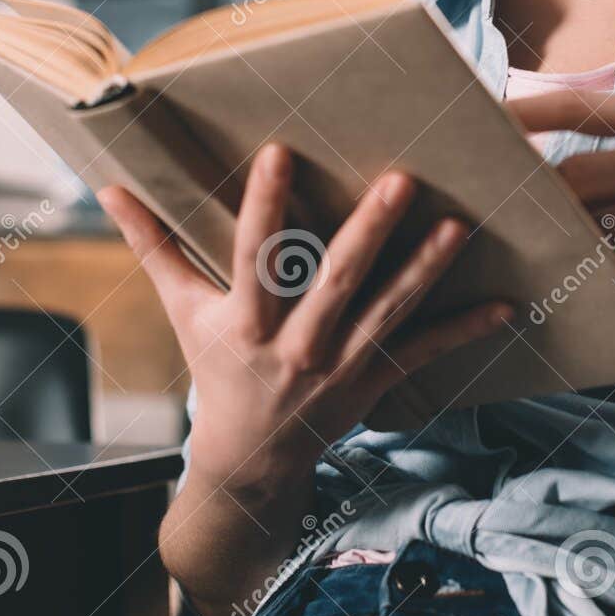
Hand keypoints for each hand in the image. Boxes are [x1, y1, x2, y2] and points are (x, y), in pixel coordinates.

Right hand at [97, 143, 513, 492]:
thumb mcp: (184, 310)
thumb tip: (109, 190)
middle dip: (369, 233)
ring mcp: (341, 369)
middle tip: (402, 180)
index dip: (263, 207)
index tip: (279, 153)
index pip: (254, 256)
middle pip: (336, 283)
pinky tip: (505, 306)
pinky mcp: (375, 385)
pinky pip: (424, 355)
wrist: (249, 462)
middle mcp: (296, 347)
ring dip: (425, 272)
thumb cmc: (215, 370)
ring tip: (458, 228)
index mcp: (245, 323)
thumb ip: (154, 247)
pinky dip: (465, 332)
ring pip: (388, 314)